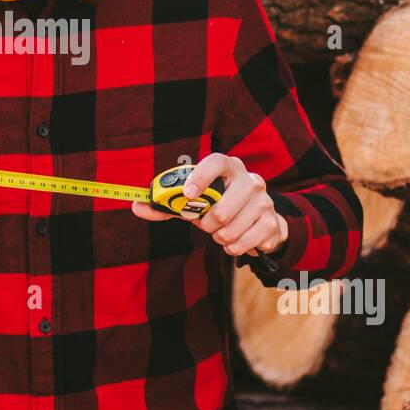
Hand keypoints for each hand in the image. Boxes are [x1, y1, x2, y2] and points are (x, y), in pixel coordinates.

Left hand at [131, 152, 287, 258]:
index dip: (201, 176)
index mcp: (229, 167)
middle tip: (208, 225)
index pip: (217, 162)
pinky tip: (237, 240)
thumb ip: (167, 204)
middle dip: (208, 225)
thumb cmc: (220, 205)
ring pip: (230, 230)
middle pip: (222, 208)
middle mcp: (251, 180)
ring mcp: (265, 201)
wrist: (260, 221)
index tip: (188, 193)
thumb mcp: (195, 203)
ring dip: (220, 237)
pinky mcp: (272, 222)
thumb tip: (137, 206)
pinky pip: (243, 243)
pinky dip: (233, 248)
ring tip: (223, 231)